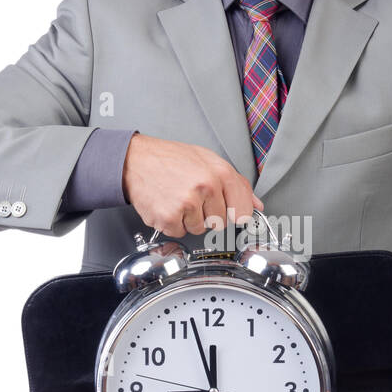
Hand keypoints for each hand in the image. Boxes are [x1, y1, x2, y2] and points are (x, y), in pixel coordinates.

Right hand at [123, 134, 262, 236]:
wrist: (135, 160)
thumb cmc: (170, 159)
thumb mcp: (208, 161)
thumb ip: (236, 183)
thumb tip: (256, 204)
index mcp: (220, 173)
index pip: (243, 211)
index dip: (236, 213)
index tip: (229, 211)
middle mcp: (206, 187)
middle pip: (221, 222)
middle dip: (208, 213)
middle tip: (193, 196)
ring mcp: (188, 204)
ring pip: (200, 228)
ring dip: (189, 219)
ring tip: (178, 198)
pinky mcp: (169, 218)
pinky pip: (180, 232)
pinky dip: (173, 223)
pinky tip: (168, 205)